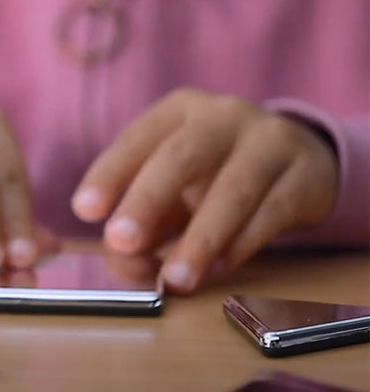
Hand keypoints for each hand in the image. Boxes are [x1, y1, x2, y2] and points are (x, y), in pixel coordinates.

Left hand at [71, 88, 338, 292]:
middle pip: (182, 156)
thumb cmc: (213, 175)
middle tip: (121, 241)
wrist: (299, 160)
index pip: (137, 139)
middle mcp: (223, 117)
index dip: (109, 173)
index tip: (84, 210)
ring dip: (199, 240)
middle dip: (147, 200)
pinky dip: (242, 244)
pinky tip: (218, 270)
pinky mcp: (305, 174)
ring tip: (174, 280)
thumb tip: (122, 262)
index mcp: (178, 111)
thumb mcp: (173, 190)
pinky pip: (272, 211)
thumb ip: (143, 224)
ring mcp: (270, 141)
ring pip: (232, 190)